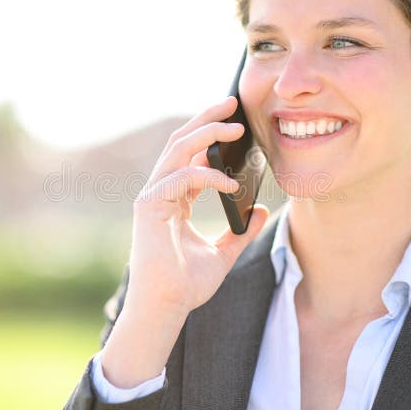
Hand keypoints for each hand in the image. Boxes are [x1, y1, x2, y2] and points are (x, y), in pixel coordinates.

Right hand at [124, 96, 269, 317]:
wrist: (167, 307)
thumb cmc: (187, 284)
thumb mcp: (224, 254)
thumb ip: (240, 231)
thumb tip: (262, 211)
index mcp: (174, 199)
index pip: (191, 156)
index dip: (212, 137)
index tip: (238, 124)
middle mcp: (161, 192)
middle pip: (181, 143)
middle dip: (207, 120)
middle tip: (233, 102)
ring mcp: (152, 197)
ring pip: (177, 150)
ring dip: (206, 134)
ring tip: (235, 126)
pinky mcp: (149, 206)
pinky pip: (179, 178)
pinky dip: (205, 175)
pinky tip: (230, 183)